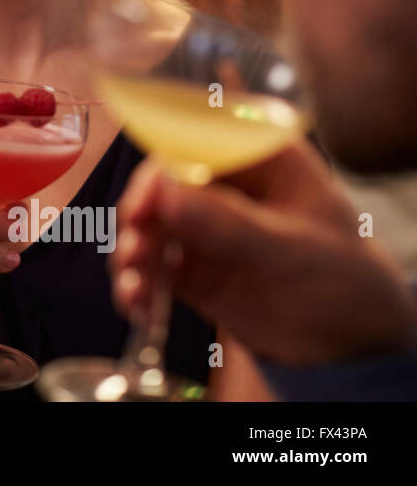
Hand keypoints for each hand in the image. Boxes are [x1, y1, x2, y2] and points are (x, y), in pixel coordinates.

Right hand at [112, 144, 416, 364]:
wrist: (351, 341)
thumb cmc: (343, 279)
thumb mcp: (294, 248)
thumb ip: (232, 223)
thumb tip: (167, 194)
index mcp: (258, 160)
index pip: (198, 144)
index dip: (164, 168)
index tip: (145, 202)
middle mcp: (224, 187)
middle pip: (162, 186)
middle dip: (140, 218)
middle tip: (133, 248)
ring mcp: (204, 228)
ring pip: (150, 228)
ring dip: (133, 255)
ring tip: (134, 289)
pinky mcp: (190, 268)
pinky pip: (152, 269)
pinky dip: (138, 285)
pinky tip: (138, 308)